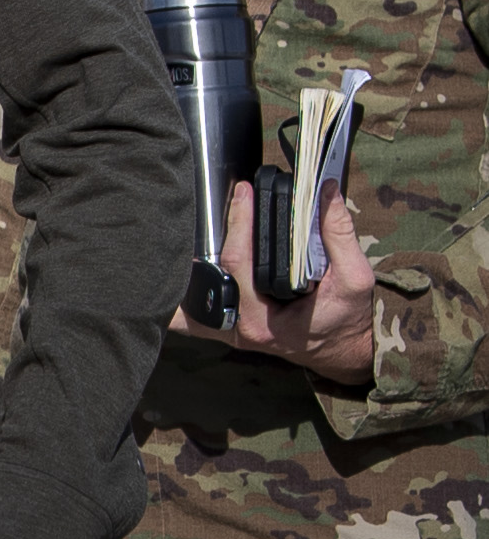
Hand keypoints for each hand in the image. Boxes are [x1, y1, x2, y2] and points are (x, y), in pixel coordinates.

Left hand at [166, 176, 374, 384]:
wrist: (342, 348)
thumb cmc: (348, 317)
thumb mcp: (355, 279)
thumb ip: (340, 234)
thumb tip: (326, 190)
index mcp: (264, 321)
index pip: (237, 263)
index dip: (239, 223)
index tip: (244, 191)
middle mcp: (238, 326)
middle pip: (207, 273)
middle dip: (210, 235)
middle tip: (224, 200)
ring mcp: (226, 328)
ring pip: (190, 294)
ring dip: (189, 262)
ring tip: (194, 221)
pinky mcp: (224, 325)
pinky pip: (193, 308)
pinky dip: (187, 287)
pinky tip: (182, 261)